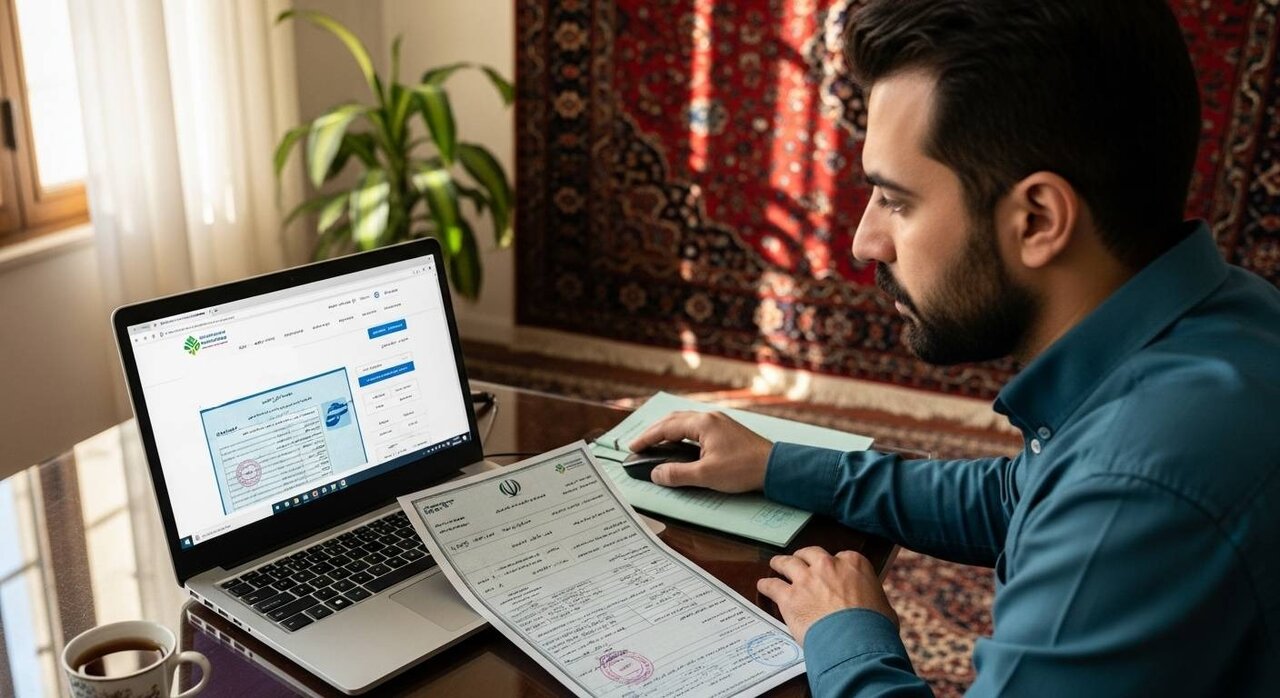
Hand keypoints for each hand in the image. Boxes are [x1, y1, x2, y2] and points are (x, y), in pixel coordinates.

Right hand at [627, 410, 771, 491]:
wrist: (775, 467)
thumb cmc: (744, 469)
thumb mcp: (706, 475)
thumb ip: (678, 474)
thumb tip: (656, 473)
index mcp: (703, 424)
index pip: (666, 428)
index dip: (647, 438)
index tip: (633, 447)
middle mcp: (710, 418)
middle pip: (673, 420)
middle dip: (654, 432)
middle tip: (640, 444)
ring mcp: (719, 422)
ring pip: (685, 421)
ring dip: (668, 431)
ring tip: (656, 444)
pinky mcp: (726, 430)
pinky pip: (696, 427)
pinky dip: (682, 433)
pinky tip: (680, 444)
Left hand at [756, 547, 898, 644]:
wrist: (856, 642)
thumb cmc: (875, 627)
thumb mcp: (883, 606)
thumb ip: (871, 599)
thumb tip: (873, 607)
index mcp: (854, 564)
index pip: (841, 557)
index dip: (834, 565)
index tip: (830, 572)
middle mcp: (828, 566)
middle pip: (811, 554)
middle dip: (804, 557)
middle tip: (799, 561)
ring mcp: (806, 579)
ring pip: (787, 563)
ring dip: (780, 563)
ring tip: (775, 564)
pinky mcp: (789, 597)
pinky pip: (772, 586)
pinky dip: (766, 585)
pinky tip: (763, 586)